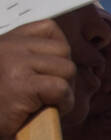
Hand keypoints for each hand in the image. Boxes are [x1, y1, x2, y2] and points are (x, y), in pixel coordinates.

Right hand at [0, 19, 79, 139]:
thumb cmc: (5, 106)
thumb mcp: (16, 70)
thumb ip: (37, 57)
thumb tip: (74, 56)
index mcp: (7, 41)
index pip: (49, 29)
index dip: (58, 53)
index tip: (50, 72)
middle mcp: (9, 47)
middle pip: (64, 51)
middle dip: (64, 75)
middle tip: (47, 93)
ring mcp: (15, 64)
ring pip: (67, 69)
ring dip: (64, 91)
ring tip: (44, 102)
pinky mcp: (22, 85)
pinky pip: (62, 88)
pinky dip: (63, 104)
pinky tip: (45, 111)